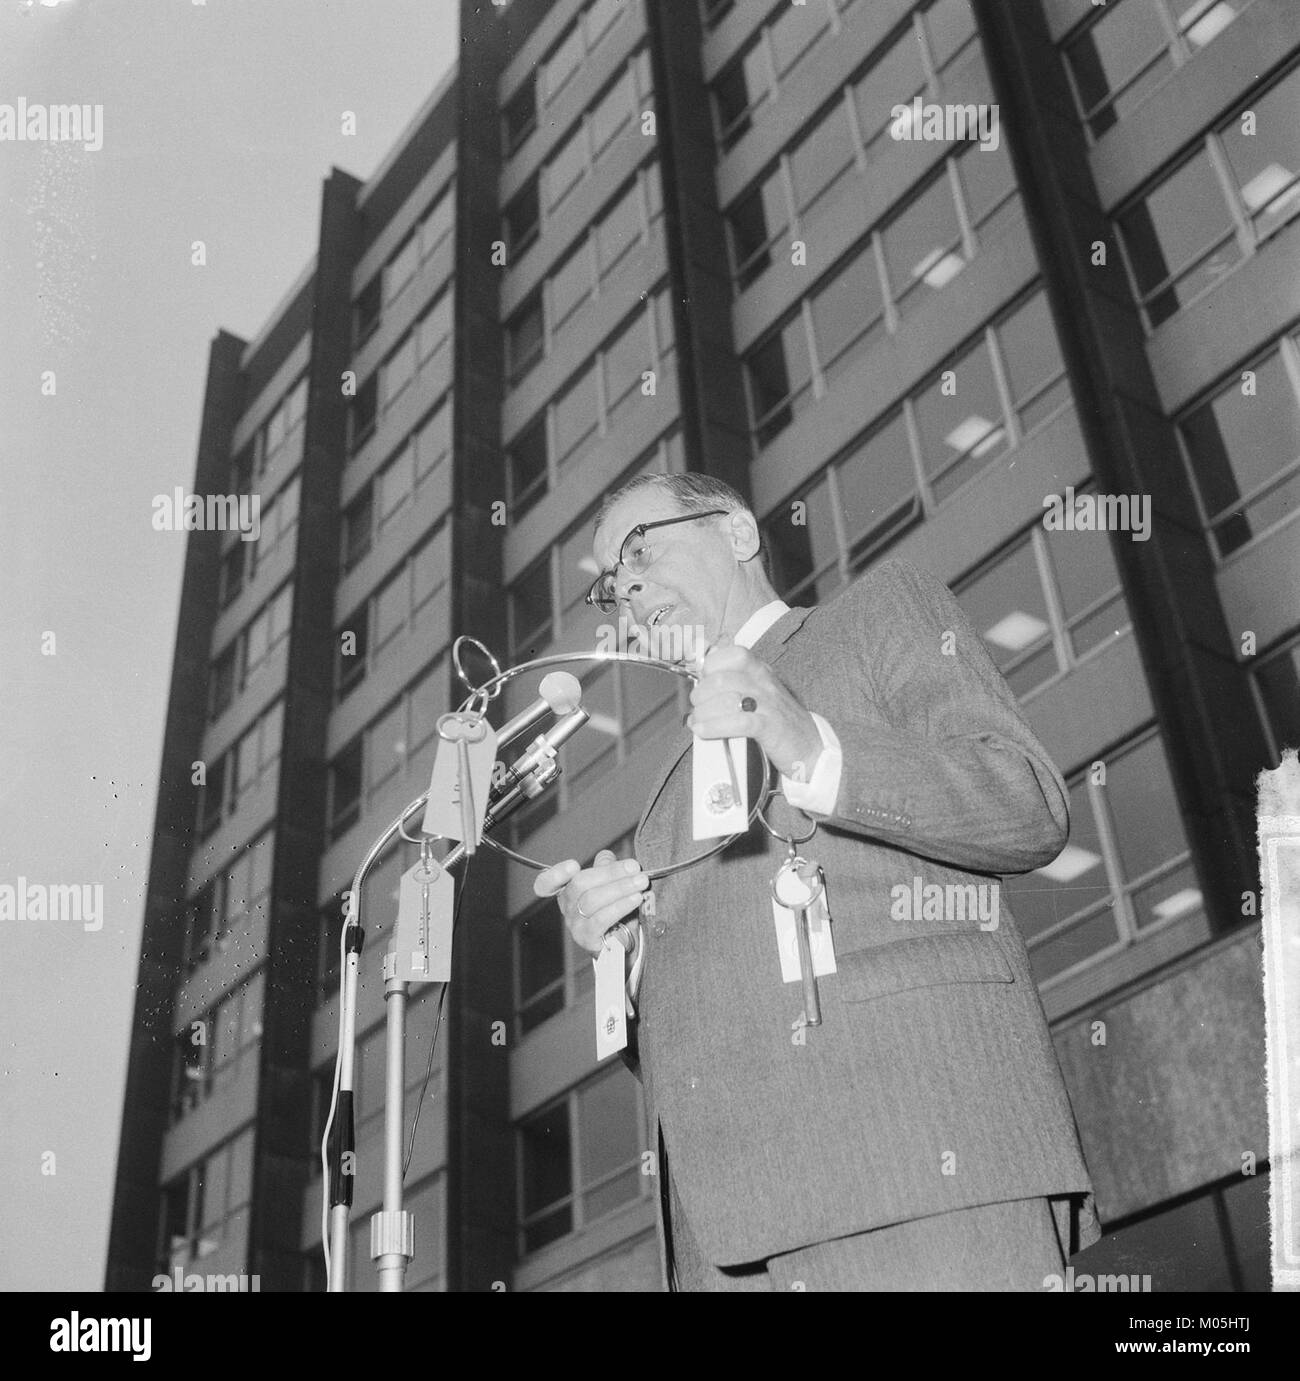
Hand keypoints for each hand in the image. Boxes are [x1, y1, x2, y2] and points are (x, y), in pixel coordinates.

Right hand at [534, 848, 649, 954]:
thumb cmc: (615, 911)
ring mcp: (575, 924)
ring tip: (641, 882)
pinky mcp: (587, 939)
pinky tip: (636, 899)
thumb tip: (605, 855)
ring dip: (620, 888)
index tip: (574, 865)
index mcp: (568, 890)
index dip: (555, 874)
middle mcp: (567, 907)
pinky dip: (621, 906)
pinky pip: (601, 919)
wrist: (624, 944)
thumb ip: (606, 868)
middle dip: (610, 872)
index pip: (546, 884)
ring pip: (592, 900)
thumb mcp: (611, 886)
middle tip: (635, 867)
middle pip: (579, 884)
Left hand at [687, 639, 822, 781]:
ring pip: (726, 699)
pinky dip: (715, 727)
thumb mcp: (759, 694)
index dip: (712, 667)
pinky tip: (704, 731)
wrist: (811, 748)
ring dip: (704, 713)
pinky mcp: (769, 728)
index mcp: (762, 672)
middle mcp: (765, 684)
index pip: (734, 655)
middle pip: (722, 679)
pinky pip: (737, 722)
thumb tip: (706, 665)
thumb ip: (735, 679)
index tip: (702, 682)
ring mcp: (769, 705)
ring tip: (698, 723)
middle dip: (701, 695)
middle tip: (698, 708)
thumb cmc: (780, 721)